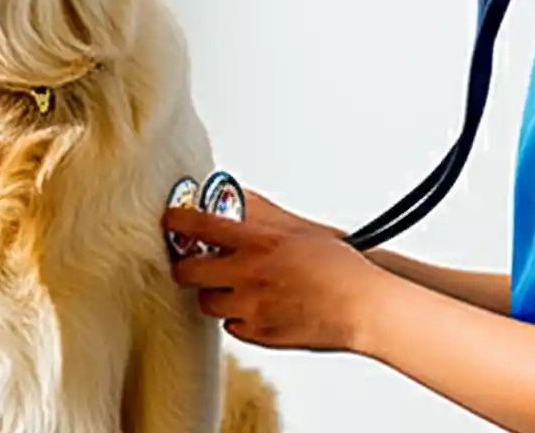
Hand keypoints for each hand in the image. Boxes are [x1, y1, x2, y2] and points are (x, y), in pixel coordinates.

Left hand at [163, 195, 386, 352]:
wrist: (362, 307)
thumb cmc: (339, 267)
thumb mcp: (298, 228)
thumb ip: (261, 214)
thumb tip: (237, 200)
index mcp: (258, 243)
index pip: (199, 225)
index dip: (177, 221)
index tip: (172, 220)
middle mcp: (248, 276)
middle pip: (188, 271)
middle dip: (188, 265)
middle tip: (197, 260)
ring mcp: (250, 309)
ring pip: (206, 302)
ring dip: (215, 292)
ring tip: (236, 286)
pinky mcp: (258, 334)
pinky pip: (230, 326)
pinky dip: (238, 317)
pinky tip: (257, 305)